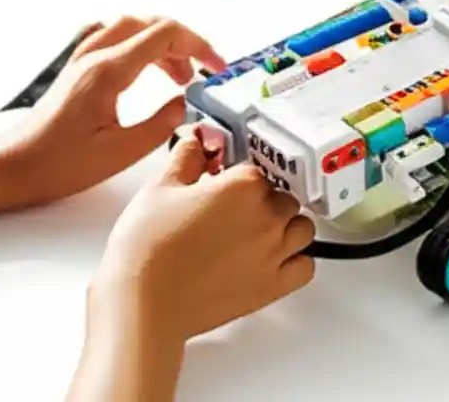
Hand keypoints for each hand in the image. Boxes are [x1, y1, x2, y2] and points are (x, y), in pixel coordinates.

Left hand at [0, 16, 227, 207]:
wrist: (15, 165)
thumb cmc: (58, 163)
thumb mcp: (121, 152)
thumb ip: (162, 124)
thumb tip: (186, 105)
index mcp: (107, 72)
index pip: (164, 35)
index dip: (198, 46)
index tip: (215, 66)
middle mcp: (94, 57)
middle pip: (150, 24)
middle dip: (185, 42)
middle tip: (204, 70)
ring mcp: (83, 59)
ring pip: (133, 27)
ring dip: (163, 44)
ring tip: (181, 76)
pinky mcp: (78, 69)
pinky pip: (115, 38)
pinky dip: (141, 46)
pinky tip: (148, 70)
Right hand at [92, 132, 315, 345]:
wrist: (143, 303)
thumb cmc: (148, 250)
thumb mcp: (159, 189)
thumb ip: (185, 159)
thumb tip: (194, 145)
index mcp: (243, 186)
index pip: (255, 170)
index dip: (235, 178)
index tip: (221, 187)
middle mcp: (266, 217)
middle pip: (283, 198)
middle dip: (261, 202)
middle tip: (232, 213)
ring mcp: (273, 253)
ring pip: (302, 229)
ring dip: (285, 227)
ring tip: (255, 234)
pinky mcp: (272, 287)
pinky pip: (305, 268)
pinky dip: (295, 262)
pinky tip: (272, 260)